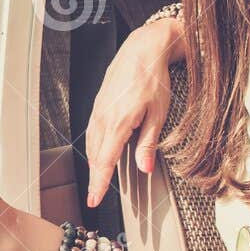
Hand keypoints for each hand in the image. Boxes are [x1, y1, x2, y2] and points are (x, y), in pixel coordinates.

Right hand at [85, 16, 178, 205]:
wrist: (142, 51)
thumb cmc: (152, 79)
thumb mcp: (158, 114)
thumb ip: (148, 143)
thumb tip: (144, 168)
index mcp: (118, 123)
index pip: (104, 162)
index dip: (98, 184)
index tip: (93, 200)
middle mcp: (103, 118)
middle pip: (94, 156)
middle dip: (94, 178)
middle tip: (95, 196)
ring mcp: (97, 111)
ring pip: (91, 144)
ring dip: (93, 163)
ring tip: (97, 179)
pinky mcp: (98, 105)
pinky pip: (92, 132)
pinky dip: (94, 147)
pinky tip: (99, 152)